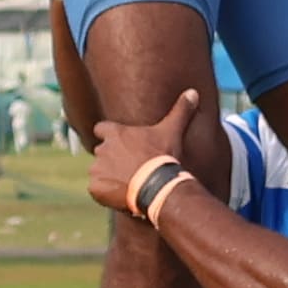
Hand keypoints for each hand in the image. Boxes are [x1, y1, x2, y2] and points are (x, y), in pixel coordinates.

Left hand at [87, 83, 216, 218]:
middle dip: (112, 159)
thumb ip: (180, 110)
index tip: (120, 143)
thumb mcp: (172, 131)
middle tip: (130, 167)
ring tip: (128, 183)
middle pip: (102, 152)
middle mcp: (102, 149)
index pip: (102, 129)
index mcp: (115, 133)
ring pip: (99, 171)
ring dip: (109, 176)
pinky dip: (105, 193)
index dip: (109, 136)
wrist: (157, 186)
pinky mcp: (96, 187)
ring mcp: (97, 169)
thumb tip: (192, 92)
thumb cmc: (163, 156)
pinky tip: (121, 195)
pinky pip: (96, 189)